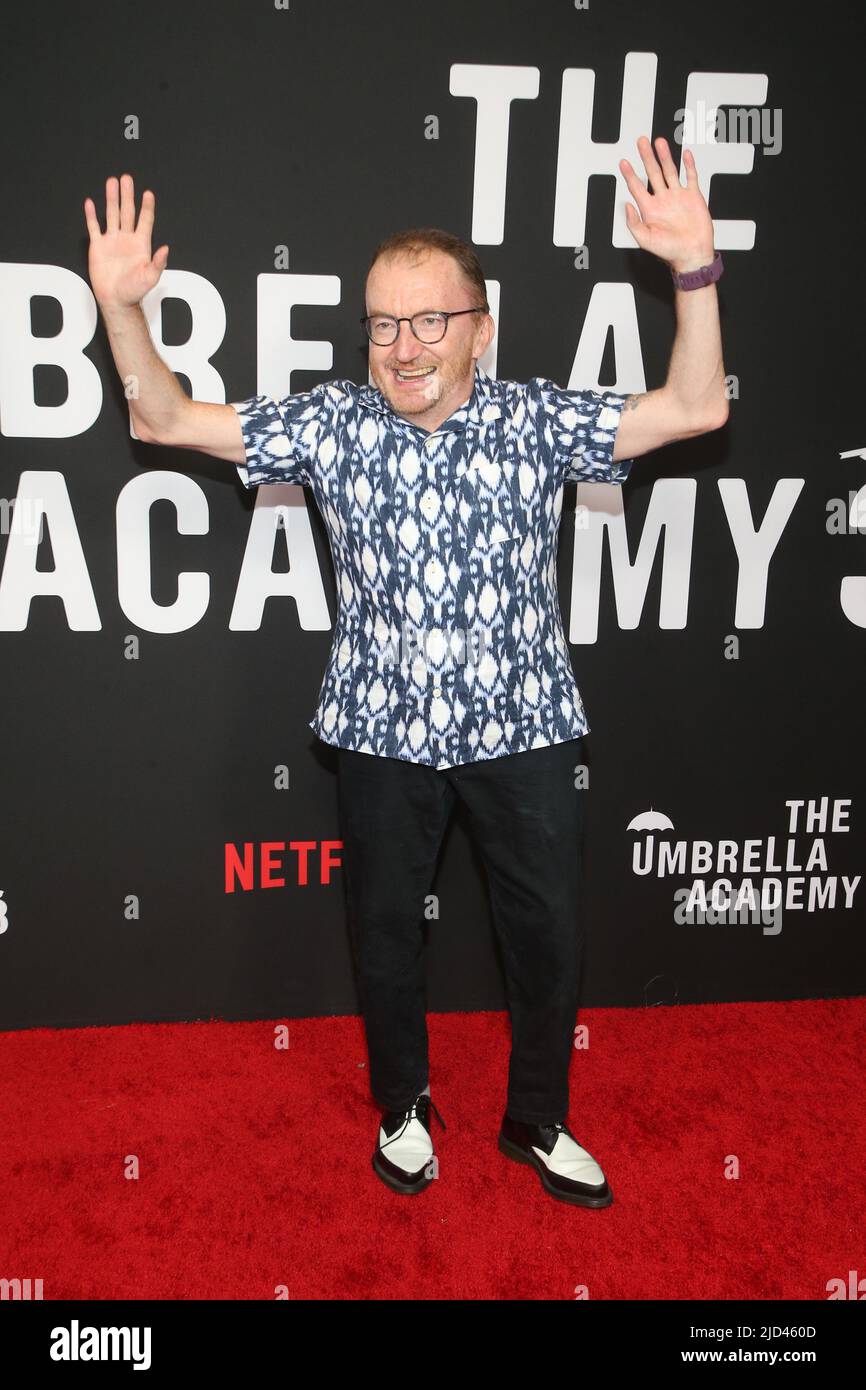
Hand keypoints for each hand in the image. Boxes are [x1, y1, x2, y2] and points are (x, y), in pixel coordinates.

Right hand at [84, 174, 168, 308]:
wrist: (116, 300)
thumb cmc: (134, 292)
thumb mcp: (150, 277)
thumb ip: (158, 263)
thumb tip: (166, 249)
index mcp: (141, 244)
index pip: (145, 221)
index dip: (147, 207)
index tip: (148, 194)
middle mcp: (126, 239)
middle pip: (127, 212)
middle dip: (127, 196)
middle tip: (127, 179)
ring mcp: (112, 241)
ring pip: (111, 215)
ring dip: (112, 199)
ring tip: (111, 182)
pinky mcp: (98, 246)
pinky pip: (94, 227)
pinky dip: (92, 215)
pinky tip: (90, 203)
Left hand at [620, 136, 714, 272]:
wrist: (692, 255)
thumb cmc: (669, 251)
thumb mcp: (645, 240)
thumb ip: (634, 223)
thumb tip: (626, 205)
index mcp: (650, 209)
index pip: (637, 187)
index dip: (630, 174)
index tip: (623, 162)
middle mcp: (663, 200)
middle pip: (652, 173)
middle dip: (646, 157)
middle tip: (641, 141)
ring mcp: (678, 196)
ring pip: (670, 171)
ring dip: (664, 156)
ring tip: (658, 142)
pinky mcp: (693, 196)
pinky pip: (691, 177)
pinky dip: (689, 165)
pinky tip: (685, 154)